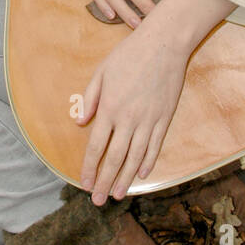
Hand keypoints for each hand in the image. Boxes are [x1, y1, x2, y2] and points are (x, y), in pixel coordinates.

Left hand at [77, 23, 188, 203]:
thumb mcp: (102, 72)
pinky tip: (142, 174)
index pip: (96, 145)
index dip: (89, 167)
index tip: (84, 183)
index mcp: (110, 107)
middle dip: (105, 181)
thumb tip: (79, 122)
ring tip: (118, 195)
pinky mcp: (165, 117)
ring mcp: (149, 119)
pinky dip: (148, 161)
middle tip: (98, 201)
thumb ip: (90, 98)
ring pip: (136, 157)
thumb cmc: (129, 54)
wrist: (164, 43)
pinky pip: (155, 145)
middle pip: (115, 157)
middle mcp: (128, 118)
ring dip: (126, 178)